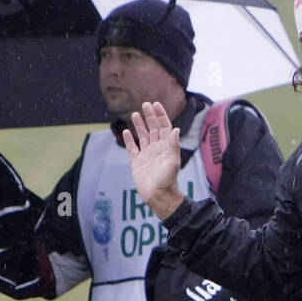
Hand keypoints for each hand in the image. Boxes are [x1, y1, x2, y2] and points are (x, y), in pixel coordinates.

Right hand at [123, 101, 184, 219]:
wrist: (158, 196)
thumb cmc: (167, 180)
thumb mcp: (172, 162)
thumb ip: (174, 145)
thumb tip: (176, 129)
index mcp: (166, 146)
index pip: (164, 126)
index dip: (161, 115)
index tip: (155, 104)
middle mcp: (157, 148)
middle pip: (153, 128)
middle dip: (150, 116)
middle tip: (145, 104)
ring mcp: (147, 155)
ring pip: (143, 136)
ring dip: (139, 125)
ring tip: (135, 114)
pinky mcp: (138, 162)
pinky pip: (132, 148)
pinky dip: (129, 140)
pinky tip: (125, 132)